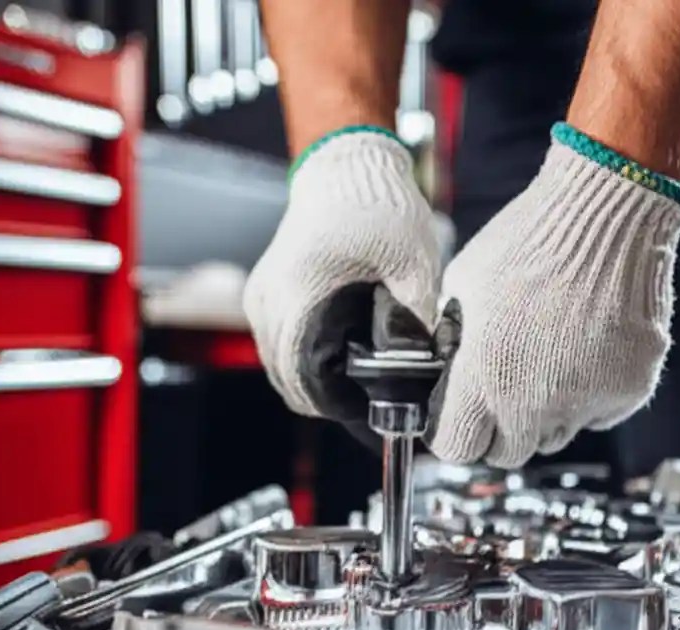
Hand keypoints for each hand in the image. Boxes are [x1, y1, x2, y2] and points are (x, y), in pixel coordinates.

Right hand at [244, 130, 439, 422]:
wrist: (348, 166)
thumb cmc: (381, 208)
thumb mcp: (413, 268)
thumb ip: (414, 323)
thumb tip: (418, 375)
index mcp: (299, 299)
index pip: (307, 384)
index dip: (344, 408)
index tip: (380, 414)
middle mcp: (268, 303)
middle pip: (291, 384)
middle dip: (335, 400)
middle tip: (381, 401)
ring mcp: (261, 299)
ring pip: (283, 369)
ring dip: (320, 381)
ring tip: (367, 378)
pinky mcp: (265, 294)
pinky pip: (280, 347)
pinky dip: (309, 359)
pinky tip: (347, 351)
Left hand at [426, 135, 679, 467]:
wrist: (608, 214)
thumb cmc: (533, 238)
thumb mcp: (462, 284)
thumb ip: (453, 337)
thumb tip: (448, 362)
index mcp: (485, 376)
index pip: (457, 447)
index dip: (455, 432)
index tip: (461, 417)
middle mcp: (536, 400)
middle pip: (508, 453)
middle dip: (499, 430)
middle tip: (504, 390)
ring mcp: (587, 399)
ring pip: (556, 436)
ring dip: (544, 414)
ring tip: (546, 361)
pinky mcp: (630, 389)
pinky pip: (599, 413)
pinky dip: (589, 394)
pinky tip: (585, 350)